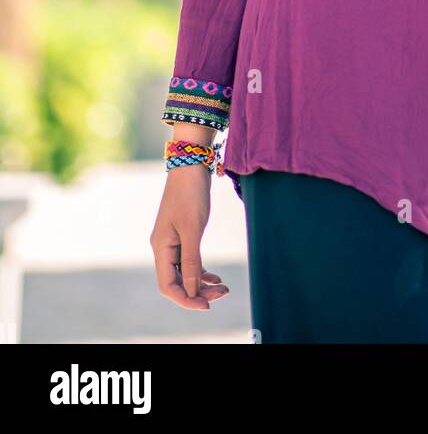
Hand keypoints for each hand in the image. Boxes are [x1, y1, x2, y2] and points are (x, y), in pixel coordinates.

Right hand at [150, 165, 229, 309]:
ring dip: (202, 283)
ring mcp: (172, 241)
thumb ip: (191, 261)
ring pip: (184, 272)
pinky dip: (202, 271)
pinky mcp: (182, 234)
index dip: (186, 299)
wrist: (191, 164)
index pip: (168, 285)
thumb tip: (192, 290)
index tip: (207, 305)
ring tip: (223, 288)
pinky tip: (216, 278)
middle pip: (176, 281)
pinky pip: (189, 261)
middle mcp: (163, 247)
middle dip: (197, 292)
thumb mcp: (193, 229)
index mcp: (161, 247)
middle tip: (222, 295)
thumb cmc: (190, 194)